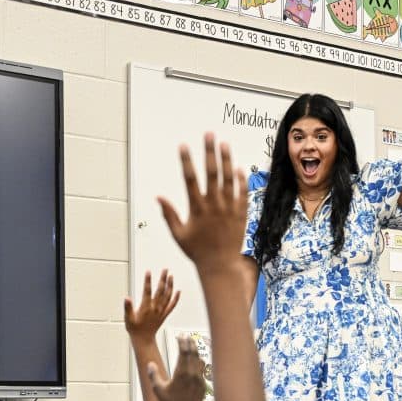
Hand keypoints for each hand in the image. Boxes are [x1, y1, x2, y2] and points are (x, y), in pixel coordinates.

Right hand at [124, 269, 179, 342]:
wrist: (143, 339)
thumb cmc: (135, 329)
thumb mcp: (128, 319)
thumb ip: (128, 308)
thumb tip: (127, 298)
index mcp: (146, 308)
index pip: (147, 291)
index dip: (147, 281)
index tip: (148, 272)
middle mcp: (155, 308)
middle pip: (160, 291)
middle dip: (162, 279)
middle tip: (164, 269)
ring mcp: (161, 311)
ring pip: (167, 296)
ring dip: (170, 285)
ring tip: (171, 276)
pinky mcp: (164, 315)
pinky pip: (172, 305)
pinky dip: (176, 298)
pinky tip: (178, 291)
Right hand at [148, 334, 205, 400]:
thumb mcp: (157, 389)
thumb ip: (153, 375)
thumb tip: (150, 365)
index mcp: (181, 373)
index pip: (184, 352)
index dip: (183, 342)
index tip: (180, 336)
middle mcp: (192, 374)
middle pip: (193, 353)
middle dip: (190, 343)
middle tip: (187, 336)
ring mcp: (199, 379)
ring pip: (199, 360)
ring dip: (196, 351)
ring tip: (192, 345)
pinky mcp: (203, 385)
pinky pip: (202, 369)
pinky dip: (199, 362)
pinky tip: (198, 361)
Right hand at [158, 134, 247, 274]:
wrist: (220, 266)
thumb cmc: (197, 251)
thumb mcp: (178, 234)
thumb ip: (169, 214)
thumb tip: (158, 197)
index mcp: (197, 209)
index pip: (190, 179)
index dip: (186, 161)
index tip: (183, 145)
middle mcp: (214, 205)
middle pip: (211, 172)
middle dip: (209, 151)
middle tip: (209, 134)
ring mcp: (229, 208)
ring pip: (229, 178)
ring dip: (226, 159)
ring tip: (224, 143)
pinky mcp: (241, 214)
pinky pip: (242, 192)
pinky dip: (241, 179)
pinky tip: (238, 167)